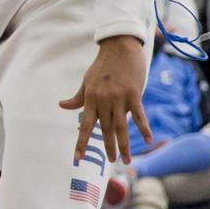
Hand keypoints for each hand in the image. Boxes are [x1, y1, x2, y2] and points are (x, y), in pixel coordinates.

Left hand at [59, 36, 149, 163]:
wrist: (119, 47)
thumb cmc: (102, 65)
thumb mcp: (86, 81)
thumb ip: (78, 97)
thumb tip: (61, 105)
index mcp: (91, 99)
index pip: (85, 125)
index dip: (82, 142)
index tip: (78, 157)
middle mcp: (104, 101)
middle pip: (106, 129)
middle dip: (108, 147)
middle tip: (111, 161)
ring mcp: (119, 98)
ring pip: (121, 126)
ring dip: (124, 144)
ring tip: (126, 160)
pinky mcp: (134, 94)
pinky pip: (139, 115)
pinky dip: (144, 129)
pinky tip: (147, 141)